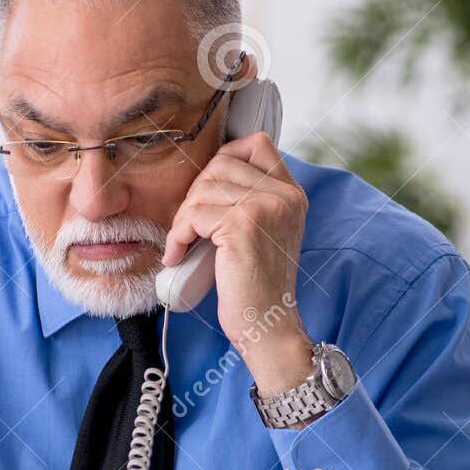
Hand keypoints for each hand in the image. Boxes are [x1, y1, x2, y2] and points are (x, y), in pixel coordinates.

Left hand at [162, 131, 313, 394]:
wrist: (267, 325)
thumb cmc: (255, 284)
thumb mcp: (262, 231)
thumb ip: (248, 199)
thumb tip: (206, 174)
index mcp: (291, 193)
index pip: (255, 144)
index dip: (224, 159)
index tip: (208, 192)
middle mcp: (284, 195)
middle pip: (220, 164)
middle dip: (195, 195)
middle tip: (190, 228)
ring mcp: (266, 207)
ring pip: (203, 189)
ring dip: (184, 219)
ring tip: (185, 244)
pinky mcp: (242, 225)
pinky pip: (193, 216)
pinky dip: (178, 236)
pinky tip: (179, 256)